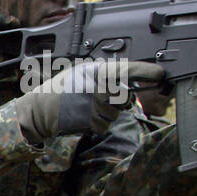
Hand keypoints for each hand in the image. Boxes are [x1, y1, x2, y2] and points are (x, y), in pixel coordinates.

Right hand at [14, 59, 159, 142]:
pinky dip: (96, 126)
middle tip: (99, 101)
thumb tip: (127, 80)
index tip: (160, 74)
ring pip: (116, 113)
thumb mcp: (77, 75)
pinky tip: (81, 119)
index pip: (126, 69)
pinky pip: (105, 126)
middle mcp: (95, 86)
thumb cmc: (57, 92)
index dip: (146, 71)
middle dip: (118, 102)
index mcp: (93, 71)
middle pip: (124, 97)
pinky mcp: (90, 121)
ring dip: (105, 115)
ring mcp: (93, 104)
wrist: (36, 110)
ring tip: (84, 110)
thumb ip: (100, 76)